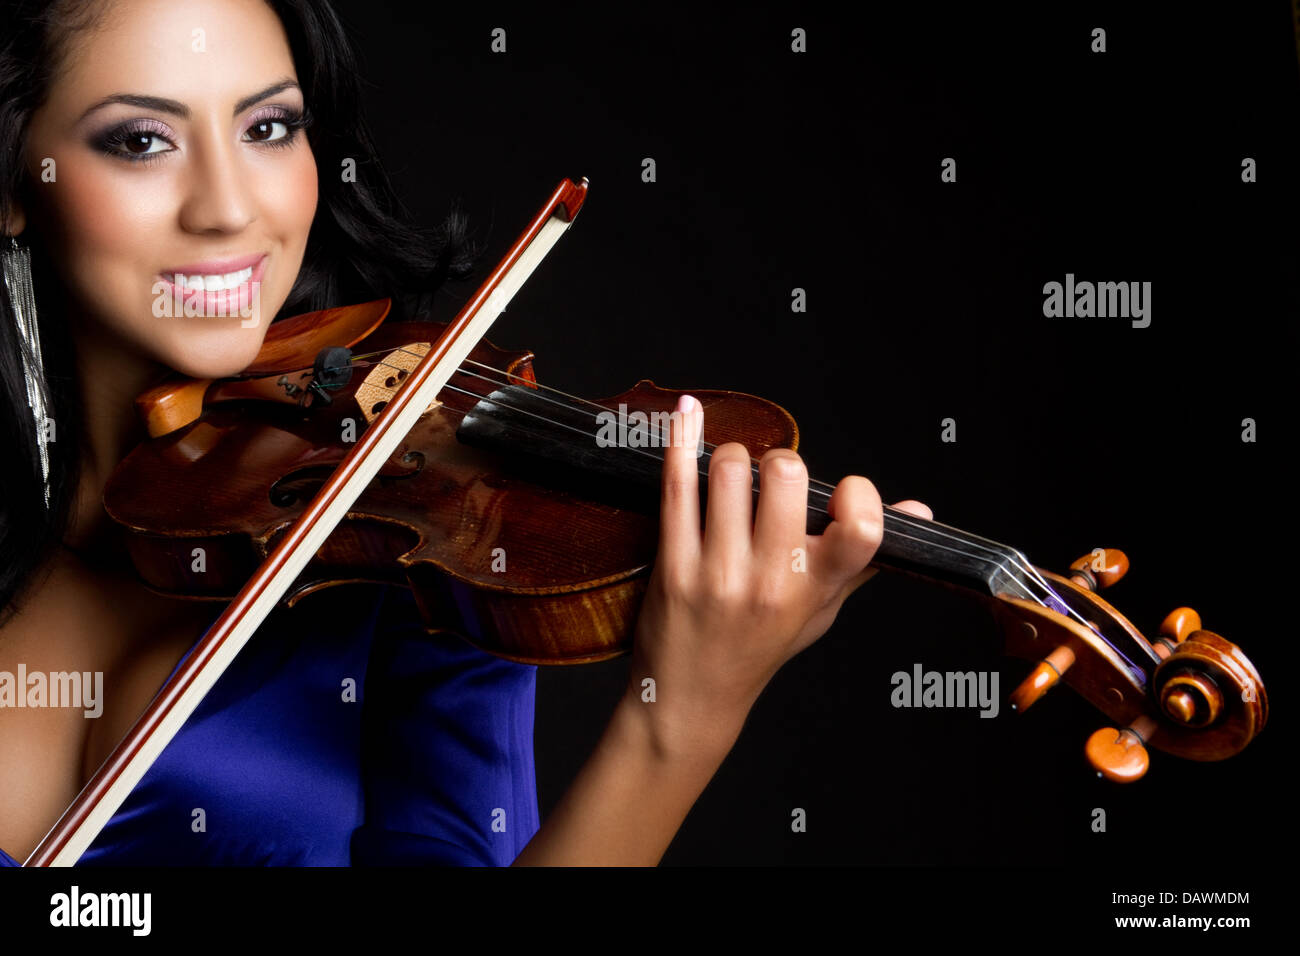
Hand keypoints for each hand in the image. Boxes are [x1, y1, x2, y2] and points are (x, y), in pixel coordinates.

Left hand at [626, 394, 931, 761]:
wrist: (691, 697)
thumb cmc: (761, 645)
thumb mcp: (821, 608)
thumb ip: (863, 556)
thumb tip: (919, 512)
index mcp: (816, 587)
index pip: (860, 528)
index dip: (857, 493)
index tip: (843, 491)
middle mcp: (770, 580)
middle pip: (784, 473)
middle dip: (779, 462)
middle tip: (770, 483)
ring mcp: (718, 573)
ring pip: (728, 470)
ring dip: (730, 459)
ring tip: (730, 480)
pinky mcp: (673, 565)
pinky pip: (677, 485)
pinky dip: (680, 442)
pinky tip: (685, 416)